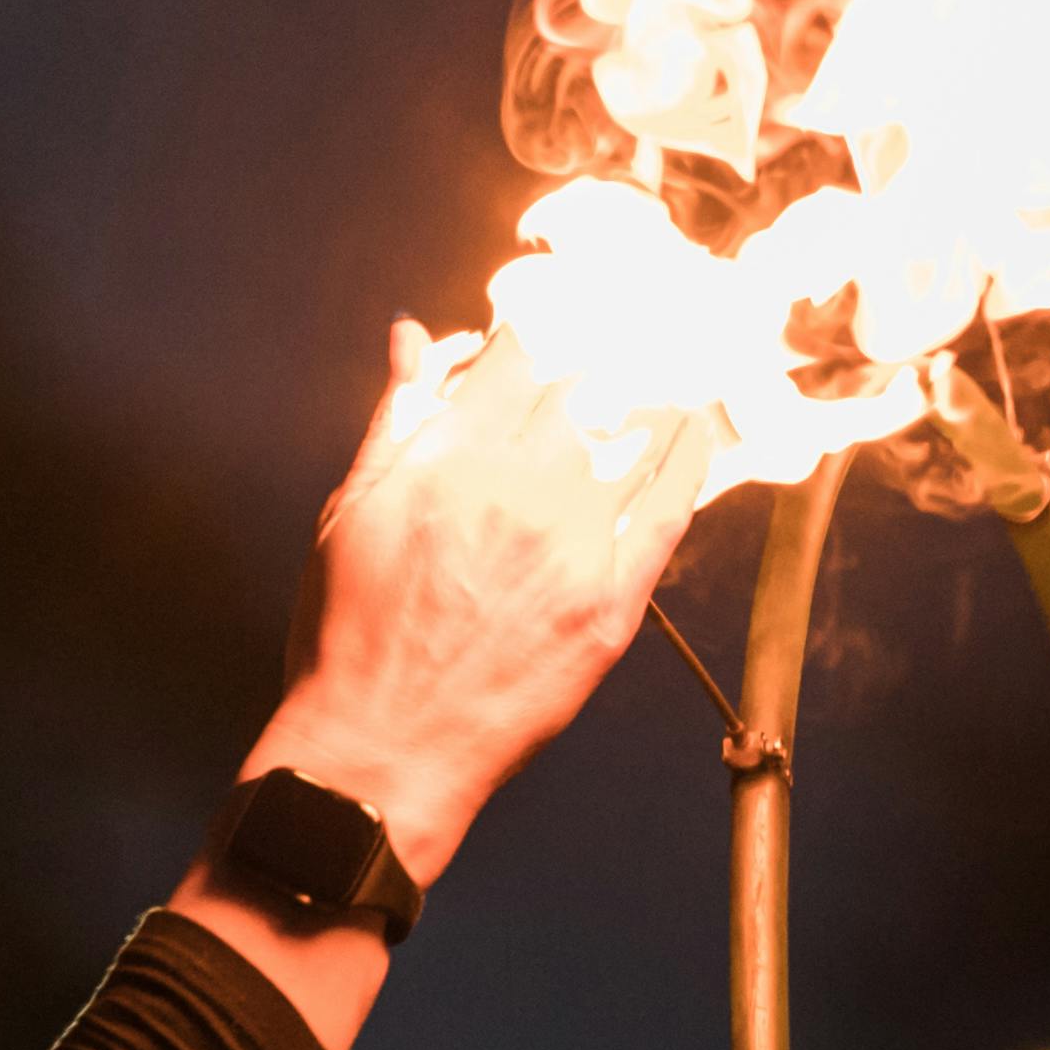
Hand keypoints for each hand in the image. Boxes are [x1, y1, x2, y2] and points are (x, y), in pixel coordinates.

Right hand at [249, 319, 716, 887]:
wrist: (377, 754)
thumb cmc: (350, 636)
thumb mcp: (350, 511)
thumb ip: (397, 417)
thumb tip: (420, 338)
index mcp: (449, 459)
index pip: (521, 348)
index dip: (551, 309)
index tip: (569, 295)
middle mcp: (519, 491)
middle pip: (590, 379)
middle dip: (617, 333)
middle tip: (648, 301)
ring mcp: (573, 548)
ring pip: (640, 432)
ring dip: (664, 379)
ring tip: (685, 345)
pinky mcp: (611, 604)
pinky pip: (671, 509)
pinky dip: (691, 456)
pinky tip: (699, 425)